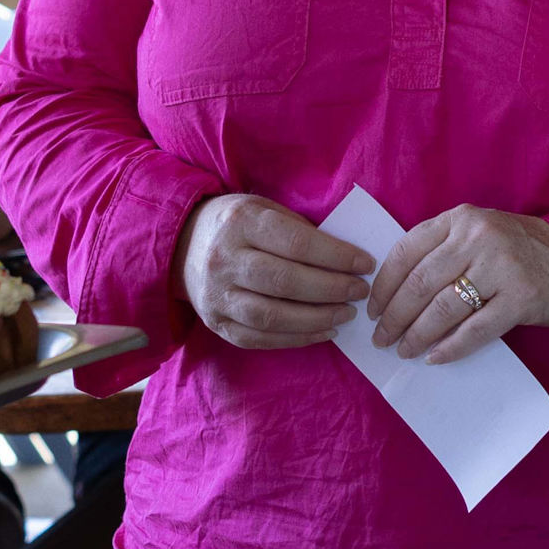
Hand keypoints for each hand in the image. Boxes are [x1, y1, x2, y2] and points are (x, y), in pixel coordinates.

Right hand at [179, 193, 371, 348]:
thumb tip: (345, 258)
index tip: (366, 265)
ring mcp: (217, 296)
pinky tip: (324, 332)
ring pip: (272, 316)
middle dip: (331, 289)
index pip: (297, 243)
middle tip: (360, 292)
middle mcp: (224, 260)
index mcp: (241, 223)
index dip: (336, 257)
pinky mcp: (216, 324)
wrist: (182, 246)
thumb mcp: (263, 209)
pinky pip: (260, 338)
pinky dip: (296, 339)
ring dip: (317, 319)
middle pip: (286, 282)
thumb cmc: (237, 224)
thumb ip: (298, 230)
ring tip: (346, 314)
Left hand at [364, 205, 548, 364]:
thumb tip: (396, 292)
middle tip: (382, 338)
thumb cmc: (518, 249)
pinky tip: (435, 358)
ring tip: (404, 350)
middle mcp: (477, 238)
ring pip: (443, 308)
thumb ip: (442, 248)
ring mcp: (500, 267)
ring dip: (417, 335)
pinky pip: (475, 329)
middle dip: (394, 316)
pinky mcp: (519, 298)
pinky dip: (451, 347)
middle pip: (420, 283)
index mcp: (460, 219)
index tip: (373, 310)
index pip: (406, 251)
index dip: (384, 286)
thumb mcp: (478, 232)